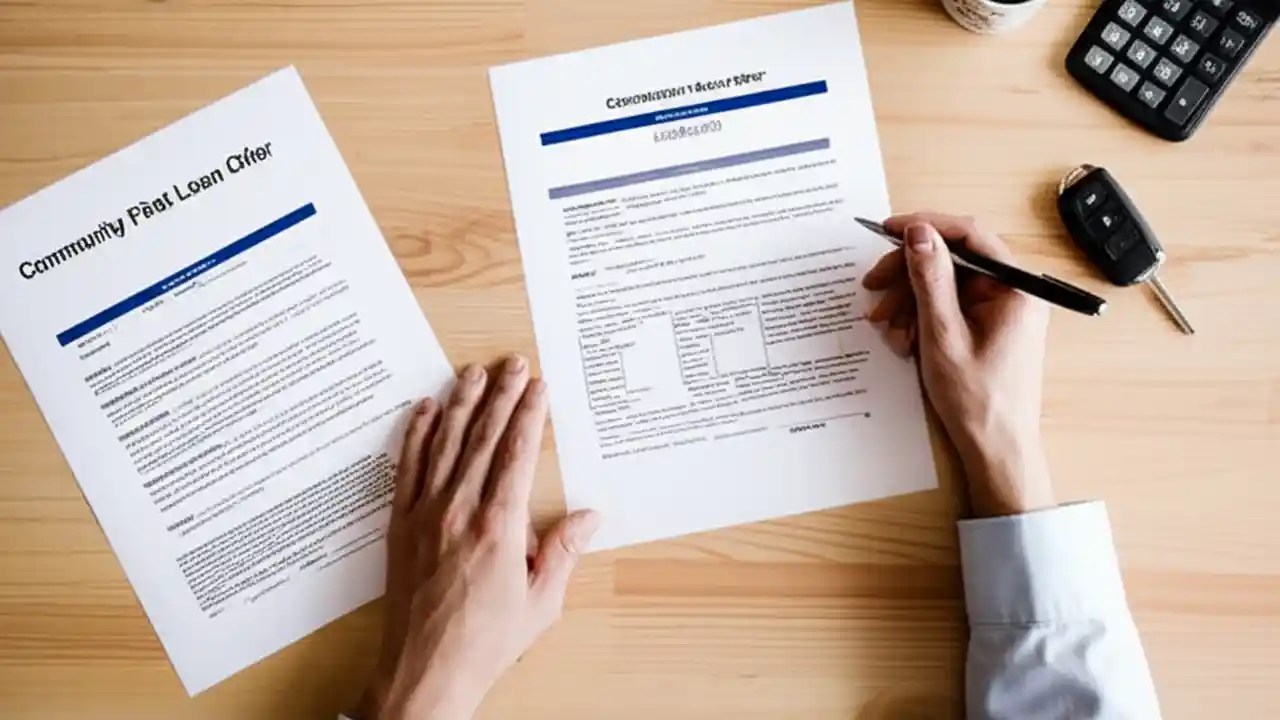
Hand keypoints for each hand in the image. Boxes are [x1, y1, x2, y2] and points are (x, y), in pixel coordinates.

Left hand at [351, 355, 600, 719]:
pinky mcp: (401, 524)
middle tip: (512, 363)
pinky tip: (426, 410)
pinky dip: (417, 435)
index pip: (516, 454)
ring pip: (444, 444)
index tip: (537, 387)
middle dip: (500, 395)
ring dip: (459, 404)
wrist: (424, 670)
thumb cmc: (485, 641)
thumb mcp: (541, 603)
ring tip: (472, 372)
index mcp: (498, 527)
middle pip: (482, 438)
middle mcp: (459, 511)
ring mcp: (425, 514)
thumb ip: (562, 552)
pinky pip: (407, 467)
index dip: (528, 415)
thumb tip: (588, 517)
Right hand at [863, 213, 1054, 516]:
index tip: (888, 230)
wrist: (996, 450)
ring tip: (886, 328)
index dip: (926, 227)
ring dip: (909, 301)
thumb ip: (930, 280)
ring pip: (943, 285)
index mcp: (1015, 289)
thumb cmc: (979, 402)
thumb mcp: (943, 336)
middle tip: (873, 287)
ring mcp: (999, 311)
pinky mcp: (986, 327)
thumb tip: (919, 233)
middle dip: (908, 273)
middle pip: (952, 260)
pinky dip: (920, 318)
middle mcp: (1012, 293)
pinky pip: (947, 307)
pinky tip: (903, 339)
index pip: (970, 235)